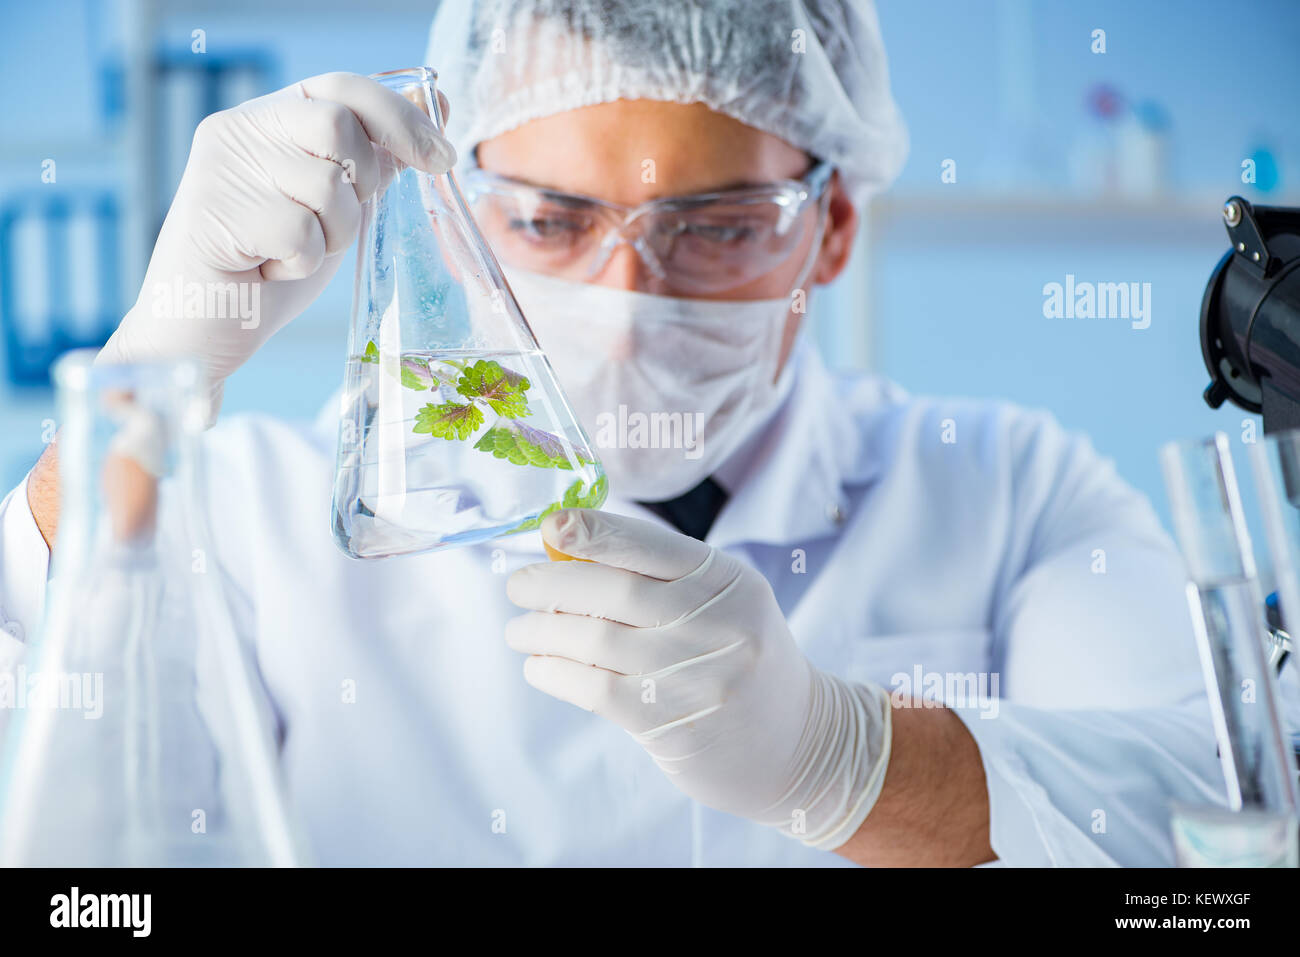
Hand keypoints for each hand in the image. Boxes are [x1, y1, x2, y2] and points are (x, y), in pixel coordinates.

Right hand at [98, 72, 455, 423]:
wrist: (205, 330)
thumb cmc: (269, 265)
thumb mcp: (336, 206)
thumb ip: (377, 158)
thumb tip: (438, 107)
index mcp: (269, 117)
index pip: (344, 88)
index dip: (400, 119)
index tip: (440, 157)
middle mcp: (239, 129)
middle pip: (339, 127)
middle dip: (361, 187)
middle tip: (334, 225)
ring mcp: (220, 168)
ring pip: (327, 186)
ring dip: (331, 236)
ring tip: (292, 252)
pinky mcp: (215, 212)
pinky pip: (301, 233)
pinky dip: (300, 264)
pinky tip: (269, 269)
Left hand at [506, 509, 893, 847]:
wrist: (797, 743)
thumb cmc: (739, 659)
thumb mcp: (723, 603)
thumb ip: (660, 577)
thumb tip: (567, 548)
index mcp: (729, 580)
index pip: (649, 544)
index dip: (592, 532)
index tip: (550, 526)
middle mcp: (717, 622)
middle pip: (613, 591)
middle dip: (551, 584)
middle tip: (517, 585)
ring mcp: (696, 674)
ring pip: (595, 640)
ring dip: (542, 631)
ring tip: (520, 631)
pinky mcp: (671, 722)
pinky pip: (594, 688)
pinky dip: (555, 672)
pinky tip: (540, 666)